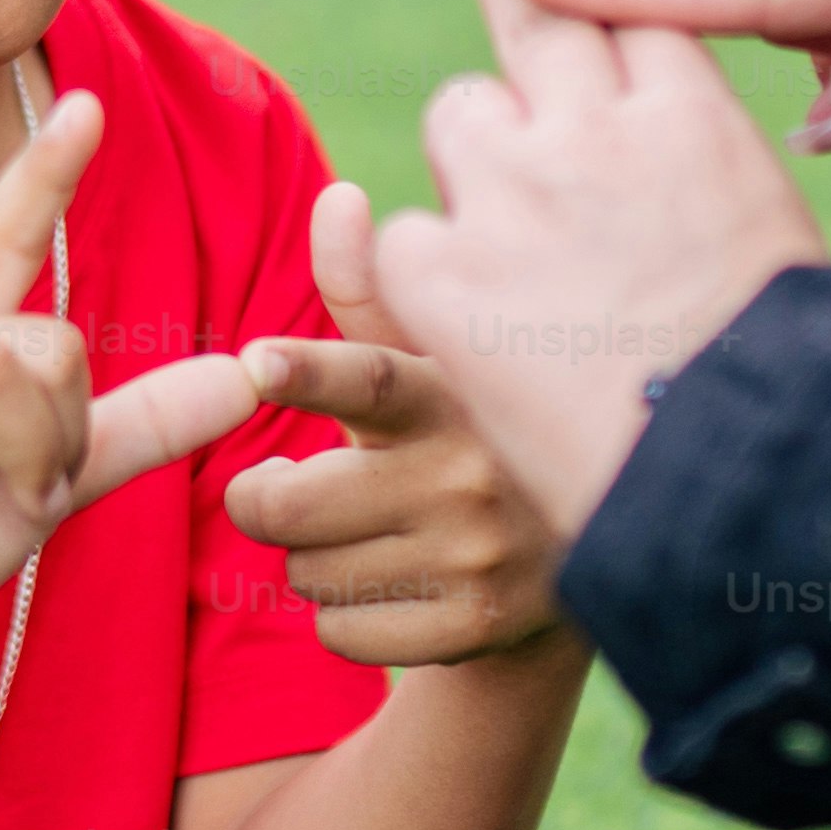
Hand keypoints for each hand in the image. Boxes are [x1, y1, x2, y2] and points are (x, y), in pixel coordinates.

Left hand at [231, 181, 574, 665]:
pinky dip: (343, 616)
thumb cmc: (463, 435)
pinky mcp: (474, 625)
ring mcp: (475, 554)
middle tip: (283, 490)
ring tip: (370, 534)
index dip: (309, 372)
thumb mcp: (427, 362)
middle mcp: (466, 470)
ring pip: (307, 572)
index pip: (371, 379)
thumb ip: (365, 295)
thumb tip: (336, 198)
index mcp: (446, 392)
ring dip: (313, 558)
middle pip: (288, 506)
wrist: (574, 556)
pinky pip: (338, 631)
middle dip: (261, 499)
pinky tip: (394, 585)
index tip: (256, 363)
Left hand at [376, 0, 825, 540]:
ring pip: (463, 117)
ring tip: (530, 262)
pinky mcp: (440, 269)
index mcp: (695, 121)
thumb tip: (665, 149)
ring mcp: (513, 191)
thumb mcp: (763, 243)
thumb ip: (696, 173)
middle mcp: (598, 129)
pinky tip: (479, 334)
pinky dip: (428, 276)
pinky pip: (401, 236)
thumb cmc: (774, 384)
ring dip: (481, 165)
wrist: (733, 479)